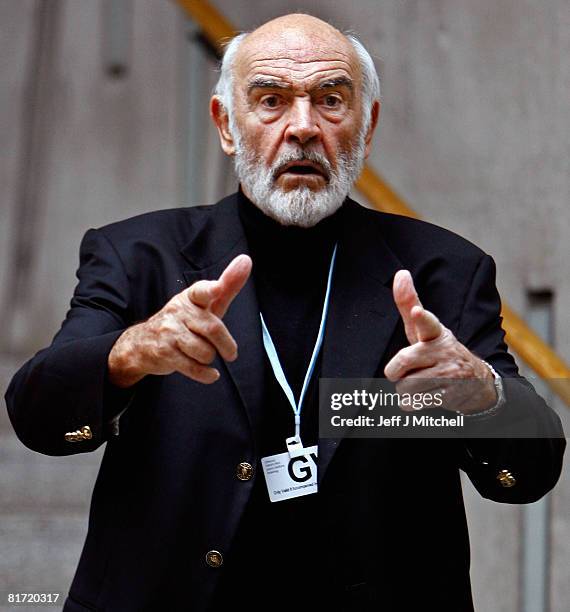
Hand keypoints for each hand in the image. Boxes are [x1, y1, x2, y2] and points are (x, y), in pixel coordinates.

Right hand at [108, 254, 251, 387]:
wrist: (142, 343)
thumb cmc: (184, 321)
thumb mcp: (206, 304)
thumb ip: (227, 286)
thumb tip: (246, 260)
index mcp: (190, 298)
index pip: (201, 291)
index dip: (211, 289)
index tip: (217, 287)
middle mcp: (178, 312)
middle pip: (212, 329)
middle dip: (226, 345)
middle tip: (231, 353)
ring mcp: (169, 332)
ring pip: (204, 351)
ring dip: (210, 358)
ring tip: (205, 355)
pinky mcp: (164, 353)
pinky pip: (192, 367)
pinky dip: (205, 374)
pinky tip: (210, 373)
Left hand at [384, 270, 496, 413]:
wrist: (477, 384)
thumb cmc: (439, 351)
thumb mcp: (424, 329)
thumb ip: (408, 304)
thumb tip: (400, 274)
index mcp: (436, 333)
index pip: (427, 322)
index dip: (420, 317)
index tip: (417, 312)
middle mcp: (444, 351)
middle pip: (402, 361)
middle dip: (396, 371)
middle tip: (406, 370)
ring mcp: (450, 374)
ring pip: (405, 386)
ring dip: (406, 389)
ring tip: (422, 382)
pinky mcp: (450, 396)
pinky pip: (412, 403)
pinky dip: (412, 403)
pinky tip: (427, 395)